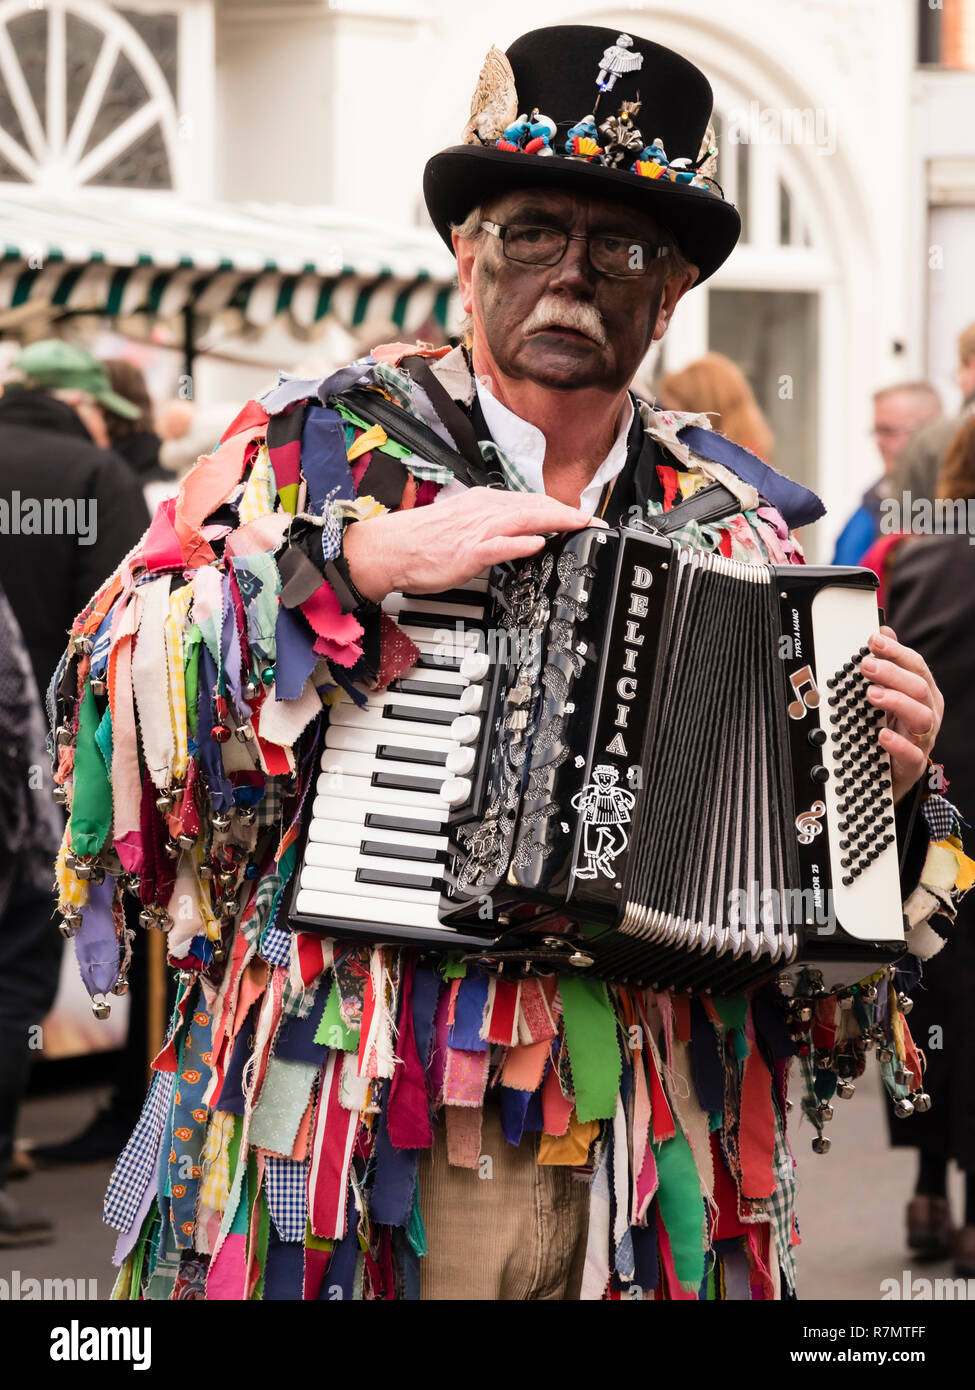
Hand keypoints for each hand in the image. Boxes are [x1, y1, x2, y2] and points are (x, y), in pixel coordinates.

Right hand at [342, 487, 597, 599]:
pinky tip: (539, 543)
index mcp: (483, 503)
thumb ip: (493, 526)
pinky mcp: (468, 551)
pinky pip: (501, 544)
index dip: (562, 509)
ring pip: (526, 519)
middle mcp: (484, 510)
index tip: (583, 517)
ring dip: (557, 521)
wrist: (391, 549)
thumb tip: (520, 532)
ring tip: (581, 527)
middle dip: (570, 514)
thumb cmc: (423, 542)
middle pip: (537, 506)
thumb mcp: (463, 525)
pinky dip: (522, 542)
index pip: (532, 501)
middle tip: (595, 523)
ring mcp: (477, 529)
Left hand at [860, 625, 943, 803]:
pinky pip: (912, 755)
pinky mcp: (913, 765)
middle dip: (892, 673)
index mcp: (924, 694)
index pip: (916, 667)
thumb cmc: (892, 730)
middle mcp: (928, 714)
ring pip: (921, 717)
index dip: (896, 652)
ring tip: (872, 695)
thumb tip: (884, 632)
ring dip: (896, 702)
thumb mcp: (891, 696)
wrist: (889, 776)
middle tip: (866, 666)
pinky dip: (898, 744)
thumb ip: (889, 665)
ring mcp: (923, 740)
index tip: (873, 641)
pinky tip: (882, 735)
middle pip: (919, 688)